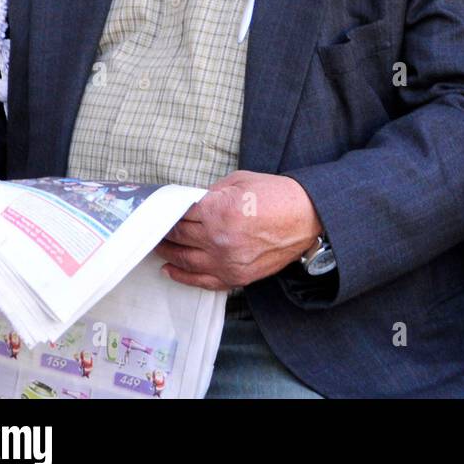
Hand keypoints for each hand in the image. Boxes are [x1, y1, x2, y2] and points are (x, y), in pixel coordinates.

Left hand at [153, 170, 323, 290]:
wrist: (307, 217)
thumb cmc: (276, 195)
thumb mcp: (240, 181)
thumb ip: (211, 193)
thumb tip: (191, 203)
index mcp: (217, 211)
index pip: (180, 213)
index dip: (169, 211)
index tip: (160, 211)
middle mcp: (218, 239)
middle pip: (178, 236)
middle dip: (164, 231)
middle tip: (155, 227)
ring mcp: (227, 261)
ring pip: (184, 260)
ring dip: (167, 252)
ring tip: (159, 246)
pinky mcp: (237, 277)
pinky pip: (202, 281)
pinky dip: (182, 276)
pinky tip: (170, 270)